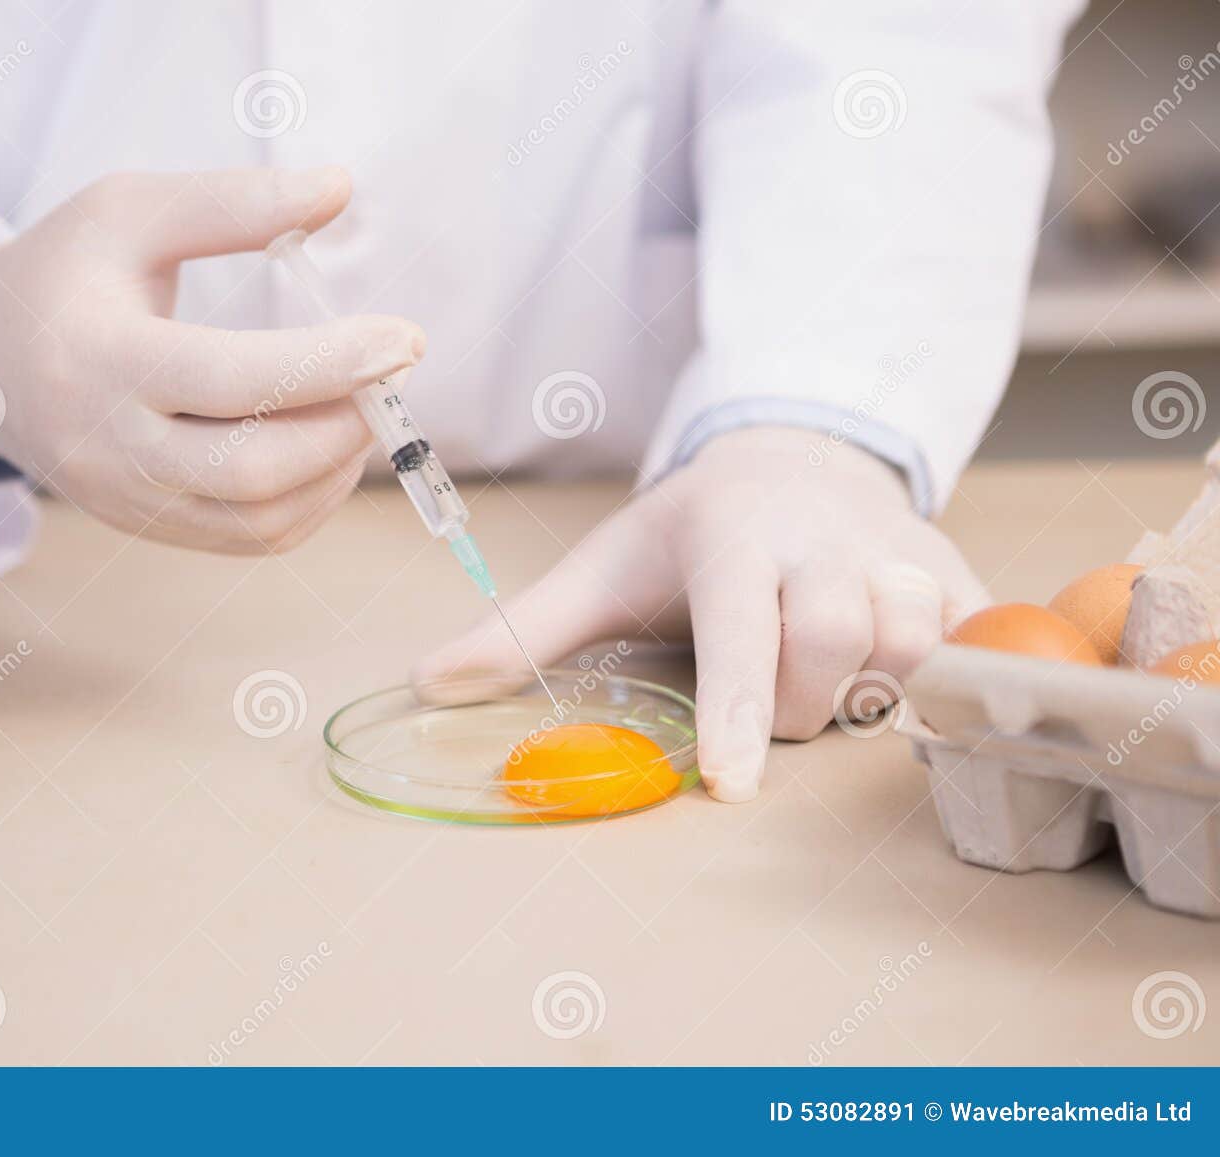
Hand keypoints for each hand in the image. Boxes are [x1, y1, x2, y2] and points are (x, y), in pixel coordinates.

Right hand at [0, 167, 424, 552]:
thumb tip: (341, 187)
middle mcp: (111, 447)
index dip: (332, 363)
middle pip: (253, 471)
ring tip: (367, 404)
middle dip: (346, 426)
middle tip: (393, 373)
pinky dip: (311, 500)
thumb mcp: (130, 210)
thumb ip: (232, 202)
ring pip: (260, 519)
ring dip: (337, 468)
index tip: (405, 337)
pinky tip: (330, 446)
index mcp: (101, 359)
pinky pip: (251, 538)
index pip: (233, 379)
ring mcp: (129, 500)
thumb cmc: (66, 271)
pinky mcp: (150, 527)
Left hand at [413, 426, 989, 801]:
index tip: (730, 785)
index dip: (737, 706)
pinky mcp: (951, 571)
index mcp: (729, 535)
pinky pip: (969, 642)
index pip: (740, 625)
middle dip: (796, 703)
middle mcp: (819, 538)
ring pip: (908, 644)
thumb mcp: (604, 568)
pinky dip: (938, 674)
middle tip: (766, 703)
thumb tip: (426, 683)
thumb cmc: (687, 532)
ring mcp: (894, 551)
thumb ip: (524, 629)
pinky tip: (893, 674)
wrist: (794, 456)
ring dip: (864, 686)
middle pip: (831, 643)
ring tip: (822, 672)